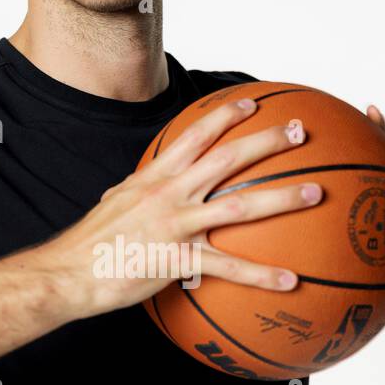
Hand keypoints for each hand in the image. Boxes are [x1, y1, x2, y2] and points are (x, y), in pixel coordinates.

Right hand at [37, 97, 322, 318]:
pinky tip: (290, 280)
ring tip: (315, 193)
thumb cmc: (92, 243)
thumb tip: (134, 185)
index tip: (253, 103)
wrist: (69, 272)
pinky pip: (230, 267)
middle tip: (300, 131)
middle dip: (267, 141)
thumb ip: (133, 191)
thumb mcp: (114, 203)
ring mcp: (177, 225)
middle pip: (228, 158)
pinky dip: (263, 274)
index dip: (227, 115)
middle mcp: (170, 194)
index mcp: (156, 177)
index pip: (197, 135)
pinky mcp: (179, 261)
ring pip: (240, 205)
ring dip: (282, 198)